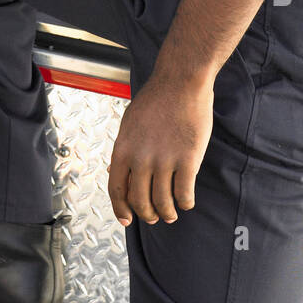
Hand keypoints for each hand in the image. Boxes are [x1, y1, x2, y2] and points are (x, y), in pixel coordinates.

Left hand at [107, 74, 213, 225]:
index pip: (116, 190)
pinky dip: (185, 203)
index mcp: (123, 148)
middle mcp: (141, 158)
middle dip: (147, 215)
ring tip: (171, 214)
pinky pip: (184, 194)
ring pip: (163, 203)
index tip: (127, 220)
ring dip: (168, 213)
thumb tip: (114, 171)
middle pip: (140, 201)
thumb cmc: (156, 99)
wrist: (181, 81)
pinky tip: (186, 201)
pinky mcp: (188, 160)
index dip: (121, 209)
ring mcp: (165, 160)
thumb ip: (124, 149)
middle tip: (154, 217)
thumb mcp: (129, 123)